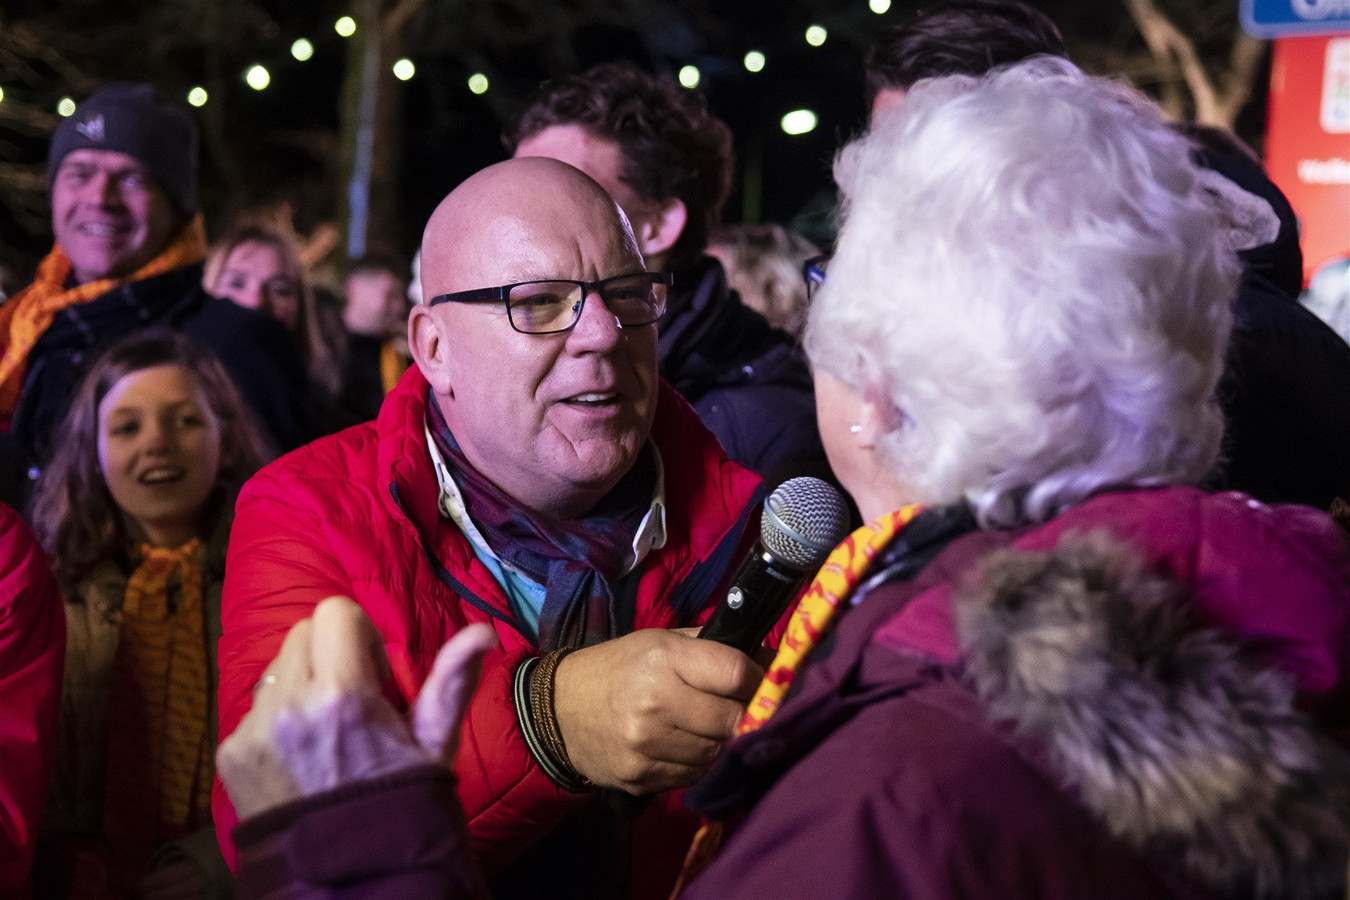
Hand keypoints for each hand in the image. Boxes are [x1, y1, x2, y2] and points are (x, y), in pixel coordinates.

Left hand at [217, 596, 495, 819]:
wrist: (351, 873)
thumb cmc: (401, 802)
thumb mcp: (435, 744)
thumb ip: (453, 680)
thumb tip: (483, 631)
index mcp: (342, 695)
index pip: (335, 612)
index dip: (360, 634)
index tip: (374, 675)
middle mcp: (289, 706)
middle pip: (302, 632)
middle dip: (330, 653)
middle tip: (353, 700)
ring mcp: (254, 730)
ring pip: (276, 668)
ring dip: (302, 684)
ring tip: (326, 732)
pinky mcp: (231, 753)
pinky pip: (255, 708)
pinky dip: (278, 720)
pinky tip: (302, 755)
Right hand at [552, 628, 762, 794]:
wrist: (560, 710)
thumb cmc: (620, 667)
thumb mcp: (661, 641)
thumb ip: (713, 650)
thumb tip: (773, 662)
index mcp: (663, 660)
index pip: (735, 674)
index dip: (758, 680)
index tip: (759, 682)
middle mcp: (655, 704)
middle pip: (732, 721)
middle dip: (742, 715)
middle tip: (732, 707)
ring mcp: (646, 746)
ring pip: (716, 753)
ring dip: (719, 742)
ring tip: (700, 725)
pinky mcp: (640, 778)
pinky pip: (693, 775)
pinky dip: (696, 762)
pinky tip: (680, 745)